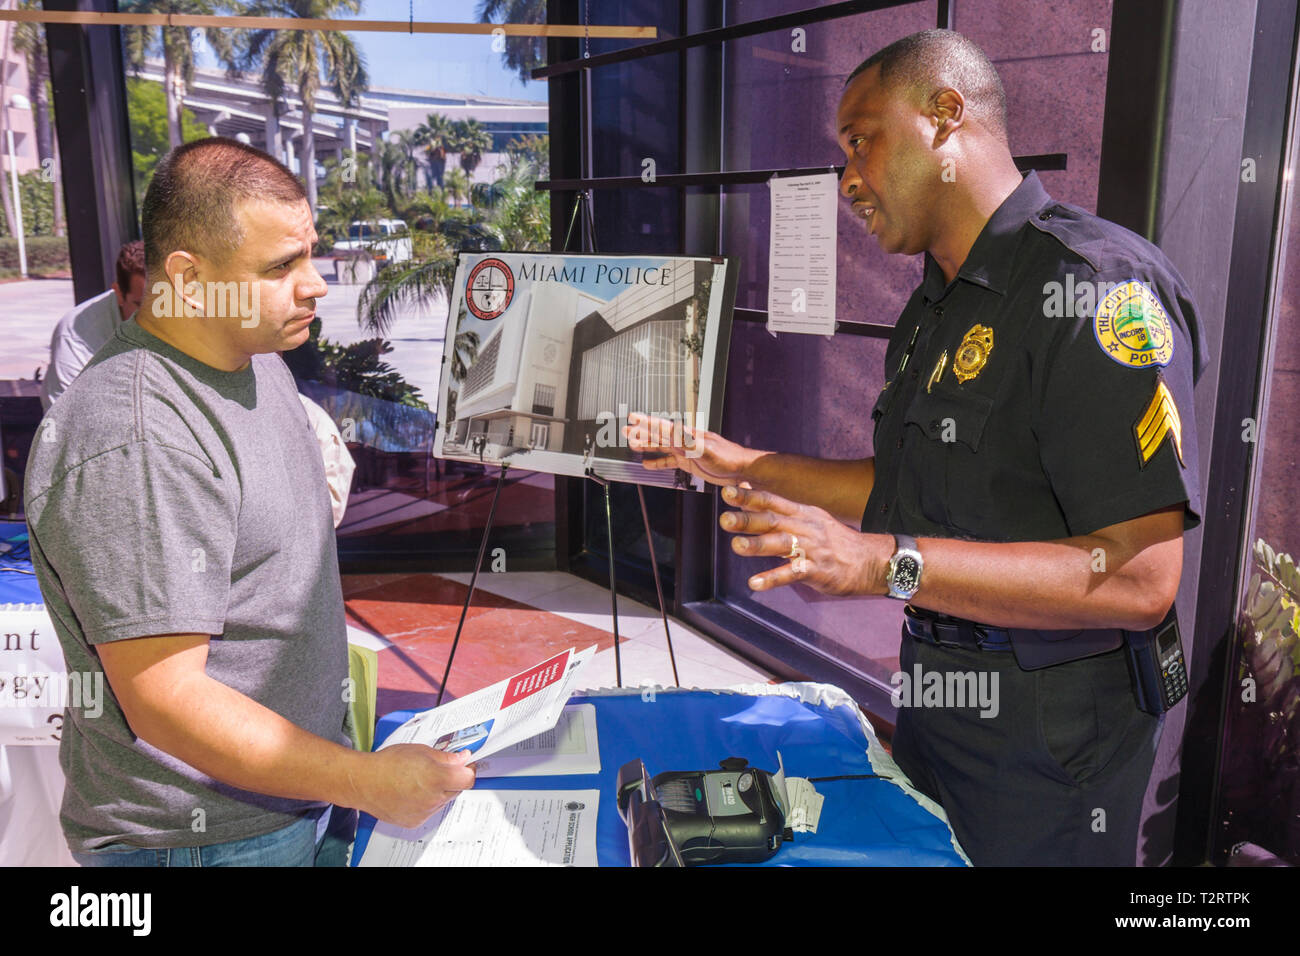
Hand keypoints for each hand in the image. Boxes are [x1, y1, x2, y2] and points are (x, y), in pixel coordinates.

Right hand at [358, 744, 475, 827]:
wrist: (363, 782)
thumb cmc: (388, 763)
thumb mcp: (420, 751)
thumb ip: (445, 757)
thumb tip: (463, 758)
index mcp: (437, 778)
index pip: (468, 779)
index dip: (468, 769)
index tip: (464, 764)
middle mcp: (433, 799)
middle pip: (456, 790)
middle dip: (453, 779)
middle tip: (440, 769)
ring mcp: (424, 813)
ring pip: (442, 801)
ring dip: (438, 791)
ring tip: (418, 780)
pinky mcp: (414, 822)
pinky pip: (429, 811)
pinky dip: (425, 802)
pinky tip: (411, 792)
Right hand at [623, 412, 758, 487]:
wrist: (742, 468)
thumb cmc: (729, 458)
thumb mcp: (708, 450)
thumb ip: (690, 444)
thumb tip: (675, 437)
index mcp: (688, 435)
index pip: (663, 427)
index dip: (647, 423)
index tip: (633, 417)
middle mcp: (685, 441)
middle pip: (659, 436)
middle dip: (642, 433)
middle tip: (625, 431)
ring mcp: (686, 451)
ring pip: (662, 447)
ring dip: (647, 446)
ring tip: (631, 444)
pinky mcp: (689, 463)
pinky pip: (669, 462)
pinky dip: (658, 462)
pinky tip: (648, 464)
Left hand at [719, 485, 891, 595]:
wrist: (870, 560)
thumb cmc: (832, 540)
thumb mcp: (806, 517)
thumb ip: (774, 506)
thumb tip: (745, 488)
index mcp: (801, 513)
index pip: (772, 500)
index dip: (749, 496)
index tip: (727, 492)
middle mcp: (805, 527)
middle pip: (773, 520)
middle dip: (748, 519)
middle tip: (724, 519)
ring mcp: (812, 548)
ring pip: (782, 544)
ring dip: (758, 545)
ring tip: (736, 546)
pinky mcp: (817, 570)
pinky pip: (793, 573)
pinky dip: (773, 578)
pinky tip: (755, 583)